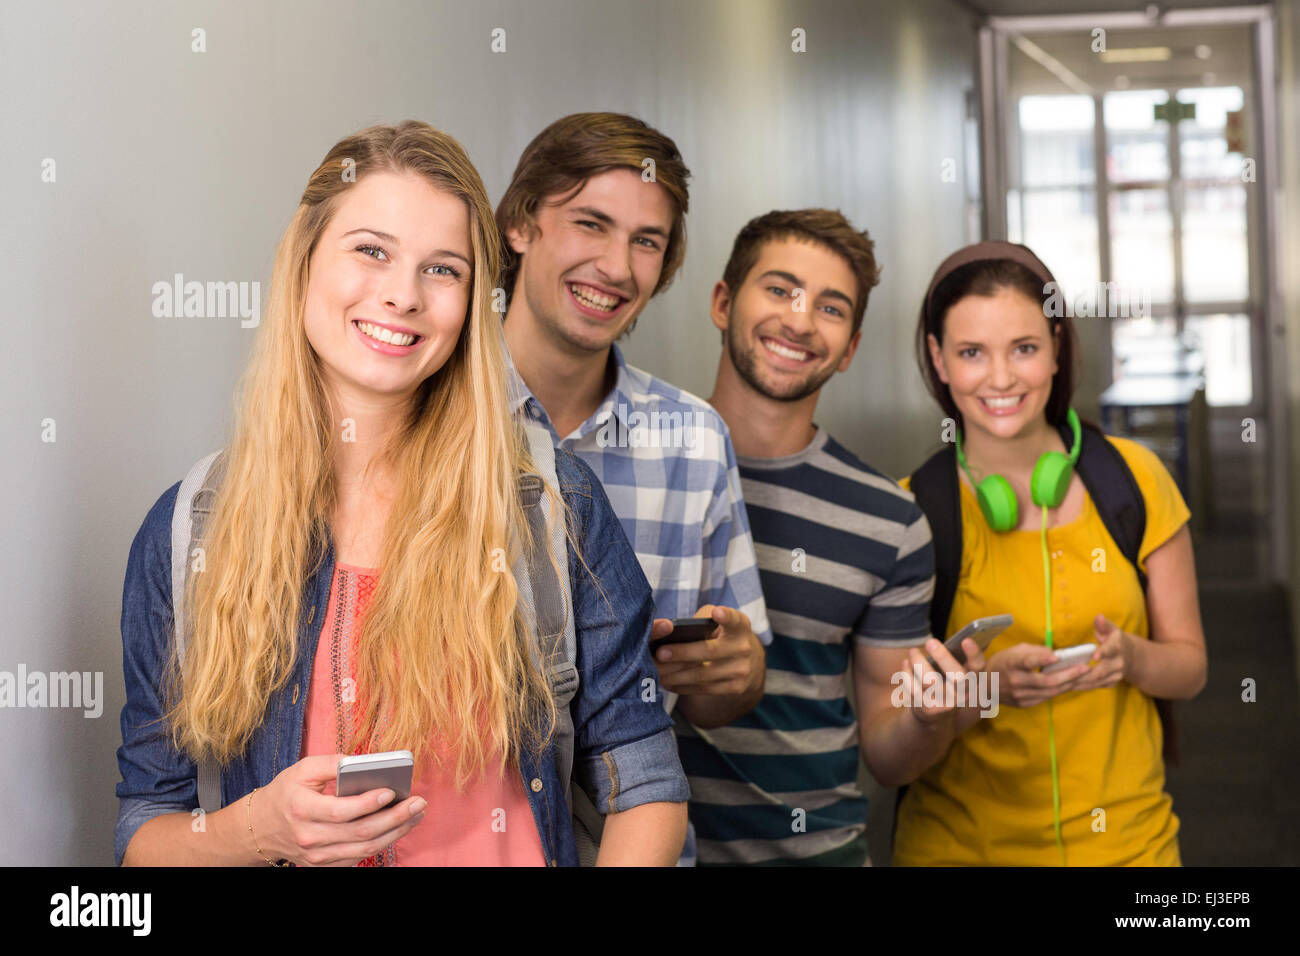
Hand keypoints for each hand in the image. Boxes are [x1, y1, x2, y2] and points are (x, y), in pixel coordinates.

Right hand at [249, 753, 426, 865]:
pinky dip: (383, 842)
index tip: (391, 791)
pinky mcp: (324, 865)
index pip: (341, 811)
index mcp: (302, 810)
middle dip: (395, 818)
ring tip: (416, 814)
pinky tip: (399, 827)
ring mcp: (317, 856)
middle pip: (360, 832)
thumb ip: (331, 763)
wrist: (262, 827)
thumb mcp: (302, 769)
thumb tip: (363, 761)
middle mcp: (309, 837)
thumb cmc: (286, 793)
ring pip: (364, 848)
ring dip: (396, 832)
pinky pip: (359, 857)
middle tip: (418, 803)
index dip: (368, 803)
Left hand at [651, 605, 761, 697]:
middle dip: (682, 653)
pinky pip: (704, 689)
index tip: (716, 613)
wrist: (749, 661)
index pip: (734, 619)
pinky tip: (668, 683)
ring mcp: (741, 670)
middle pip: (709, 651)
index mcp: (740, 626)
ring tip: (657, 671)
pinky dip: (683, 687)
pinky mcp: (736, 688)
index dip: (726, 616)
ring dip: (676, 674)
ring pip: (703, 674)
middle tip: (660, 653)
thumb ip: (702, 619)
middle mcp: (744, 648)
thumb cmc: (723, 633)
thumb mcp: (718, 619)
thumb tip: (673, 631)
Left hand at [898, 636, 988, 725]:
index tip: (965, 640)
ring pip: (930, 681)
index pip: (978, 667)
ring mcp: (946, 704)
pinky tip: (906, 663)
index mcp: (974, 680)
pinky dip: (907, 673)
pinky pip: (914, 688)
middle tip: (930, 641)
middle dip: (943, 657)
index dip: (974, 654)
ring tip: (913, 651)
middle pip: (957, 676)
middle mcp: (963, 694)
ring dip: (918, 662)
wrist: (936, 712)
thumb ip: (965, 654)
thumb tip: (973, 632)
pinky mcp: (928, 709)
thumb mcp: (960, 669)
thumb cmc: (947, 680)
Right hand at [984, 642, 1089, 707]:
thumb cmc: (1002, 663)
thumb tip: (1055, 656)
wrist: (985, 687)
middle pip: (1046, 681)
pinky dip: (1059, 690)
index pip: (1026, 662)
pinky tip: (1069, 683)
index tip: (1056, 656)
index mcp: (1010, 664)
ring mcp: (1020, 695)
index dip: (1041, 659)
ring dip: (1068, 684)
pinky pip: (1046, 697)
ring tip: (1083, 676)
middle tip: (1086, 668)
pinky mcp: (1024, 704)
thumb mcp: (1014, 651)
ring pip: (1050, 692)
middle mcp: (1015, 681)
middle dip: (1069, 675)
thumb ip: (1034, 651)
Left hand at [1068, 615, 1132, 690]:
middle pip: (1100, 671)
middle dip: (1083, 673)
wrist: (1131, 656)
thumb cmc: (1115, 639)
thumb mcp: (1111, 629)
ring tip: (1062, 681)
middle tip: (1065, 673)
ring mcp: (1116, 675)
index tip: (1094, 656)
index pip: (1110, 650)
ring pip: (1096, 681)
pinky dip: (1082, 686)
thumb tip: (1099, 617)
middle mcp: (1119, 663)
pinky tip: (1067, 685)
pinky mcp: (1112, 683)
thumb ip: (1103, 625)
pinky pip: (1095, 686)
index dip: (1102, 653)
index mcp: (1118, 647)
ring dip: (1079, 682)